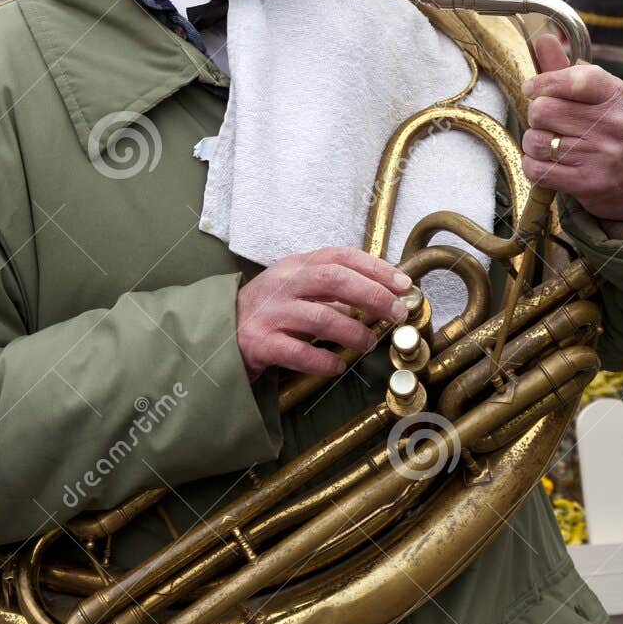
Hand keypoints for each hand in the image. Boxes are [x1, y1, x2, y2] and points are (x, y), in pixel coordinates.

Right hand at [236, 246, 413, 380]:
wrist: (219, 333)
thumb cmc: (268, 310)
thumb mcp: (297, 288)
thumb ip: (332, 290)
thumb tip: (381, 297)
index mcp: (296, 266)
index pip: (340, 256)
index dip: (375, 268)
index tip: (403, 284)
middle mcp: (284, 284)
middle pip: (333, 279)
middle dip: (372, 294)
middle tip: (396, 313)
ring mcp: (271, 313)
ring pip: (320, 316)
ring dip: (353, 331)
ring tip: (369, 343)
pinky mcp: (261, 343)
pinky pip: (299, 352)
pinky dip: (323, 361)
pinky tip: (337, 366)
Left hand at [521, 33, 622, 223]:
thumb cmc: (611, 129)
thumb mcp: (598, 95)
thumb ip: (566, 69)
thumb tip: (543, 38)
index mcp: (613, 93)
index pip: (569, 79)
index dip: (541, 83)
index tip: (532, 90)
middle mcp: (611, 123)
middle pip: (541, 110)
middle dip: (536, 116)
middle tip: (549, 122)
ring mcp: (601, 155)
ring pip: (535, 140)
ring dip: (534, 143)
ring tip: (551, 144)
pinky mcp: (588, 183)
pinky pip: (537, 169)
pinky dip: (534, 166)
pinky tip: (548, 163)